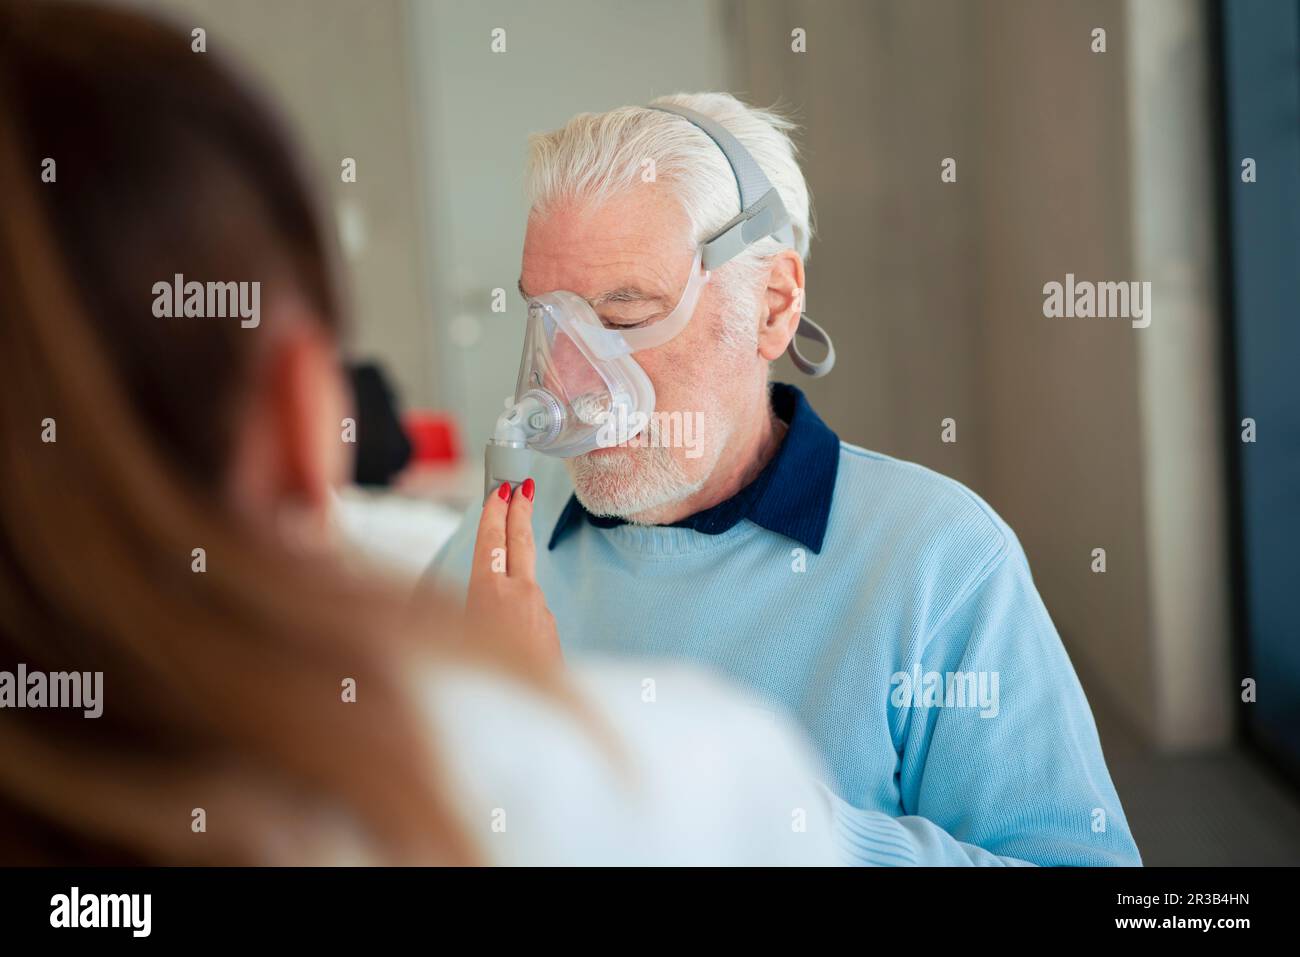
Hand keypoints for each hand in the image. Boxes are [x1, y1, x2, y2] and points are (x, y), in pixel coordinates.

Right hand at [466, 478, 561, 666]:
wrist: (525, 721)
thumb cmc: (477, 684)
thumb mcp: (450, 641)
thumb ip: (459, 610)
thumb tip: (472, 593)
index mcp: (489, 592)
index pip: (491, 540)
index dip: (495, 512)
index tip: (500, 490)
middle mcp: (519, 595)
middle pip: (520, 543)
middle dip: (520, 512)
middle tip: (523, 487)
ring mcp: (539, 613)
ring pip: (524, 583)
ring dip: (515, 566)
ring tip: (503, 560)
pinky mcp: (550, 633)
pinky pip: (529, 614)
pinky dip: (517, 610)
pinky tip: (503, 630)